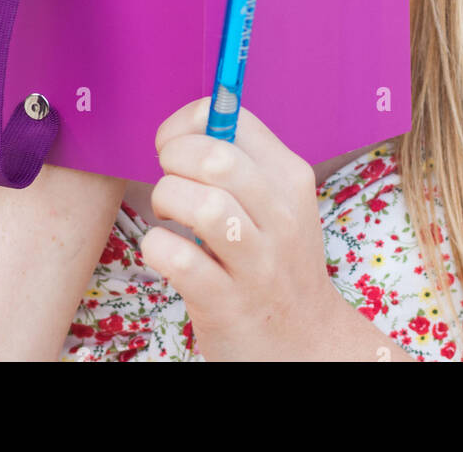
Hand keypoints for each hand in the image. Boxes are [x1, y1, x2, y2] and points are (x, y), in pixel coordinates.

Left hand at [138, 97, 342, 360]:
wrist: (305, 343)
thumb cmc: (276, 262)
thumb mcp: (277, 204)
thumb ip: (240, 164)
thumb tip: (184, 129)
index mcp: (291, 177)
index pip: (235, 117)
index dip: (187, 122)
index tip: (172, 144)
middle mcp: (280, 215)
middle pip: (216, 157)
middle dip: (173, 158)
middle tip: (169, 179)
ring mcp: (258, 262)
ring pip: (202, 204)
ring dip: (166, 200)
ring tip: (169, 216)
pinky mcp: (228, 303)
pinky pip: (179, 258)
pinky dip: (157, 247)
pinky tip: (165, 252)